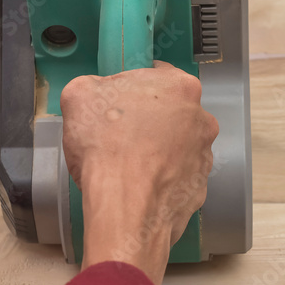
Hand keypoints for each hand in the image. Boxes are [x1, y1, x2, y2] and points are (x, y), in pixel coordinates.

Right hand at [60, 61, 218, 284]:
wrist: (125, 208)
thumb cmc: (106, 146)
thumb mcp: (80, 96)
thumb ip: (92, 86)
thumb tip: (94, 93)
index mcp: (181, 87)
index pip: (156, 76)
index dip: (131, 88)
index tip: (116, 104)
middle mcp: (202, 119)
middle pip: (170, 112)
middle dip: (146, 121)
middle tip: (117, 135)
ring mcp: (205, 156)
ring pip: (176, 146)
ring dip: (156, 151)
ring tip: (126, 165)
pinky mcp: (200, 189)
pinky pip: (177, 178)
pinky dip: (160, 180)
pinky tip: (138, 186)